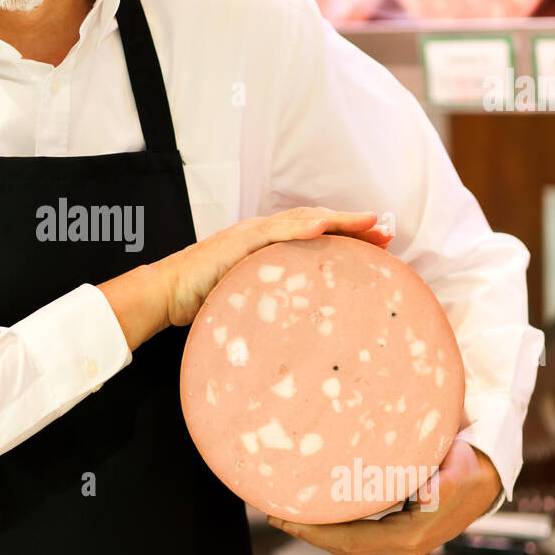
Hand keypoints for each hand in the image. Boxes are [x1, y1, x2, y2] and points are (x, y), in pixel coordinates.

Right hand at [158, 207, 391, 327]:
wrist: (167, 293)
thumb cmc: (205, 302)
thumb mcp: (251, 302)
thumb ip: (277, 307)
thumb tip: (310, 334)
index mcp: (270, 248)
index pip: (316, 236)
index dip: (348, 238)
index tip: (380, 247)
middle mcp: (264, 234)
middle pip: (316, 222)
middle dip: (354, 225)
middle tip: (388, 233)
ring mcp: (251, 234)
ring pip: (301, 220)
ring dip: (337, 221)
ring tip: (368, 224)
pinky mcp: (237, 241)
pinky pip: (272, 231)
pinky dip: (299, 228)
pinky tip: (323, 228)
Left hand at [265, 441, 502, 554]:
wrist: (486, 476)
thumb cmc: (467, 467)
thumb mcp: (455, 473)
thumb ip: (437, 486)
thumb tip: (420, 494)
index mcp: (407, 537)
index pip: (347, 540)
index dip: (312, 531)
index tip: (281, 517)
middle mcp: (400, 548)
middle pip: (341, 545)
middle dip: (305, 531)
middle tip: (271, 512)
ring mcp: (399, 545)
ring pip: (347, 543)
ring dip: (315, 530)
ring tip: (284, 511)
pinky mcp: (397, 536)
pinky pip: (357, 536)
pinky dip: (331, 527)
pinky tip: (313, 512)